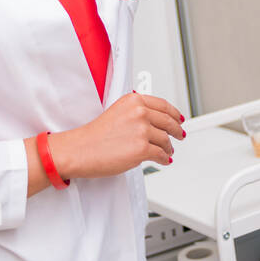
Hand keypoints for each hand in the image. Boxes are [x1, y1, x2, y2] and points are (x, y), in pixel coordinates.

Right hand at [54, 92, 185, 178]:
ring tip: (168, 151)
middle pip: (168, 121)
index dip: (174, 113)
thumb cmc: (93, 136)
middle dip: (176, 130)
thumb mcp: (117, 112)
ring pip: (166, 139)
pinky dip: (164, 158)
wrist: (79, 150)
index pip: (163, 105)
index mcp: (133, 100)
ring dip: (169, 147)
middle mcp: (139, 112)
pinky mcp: (142, 149)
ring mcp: (142, 130)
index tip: (178, 118)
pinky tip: (163, 160)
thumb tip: (154, 121)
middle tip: (180, 134)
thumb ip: (136, 113)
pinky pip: (161, 154)